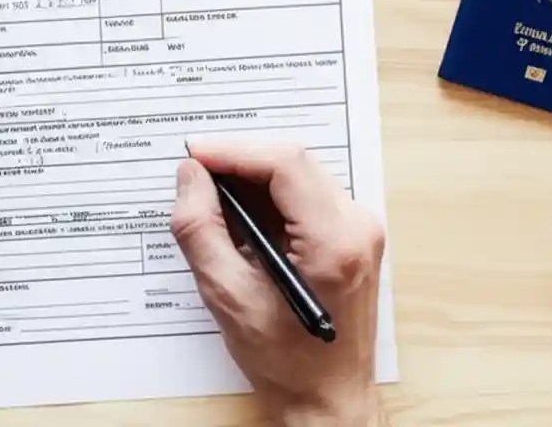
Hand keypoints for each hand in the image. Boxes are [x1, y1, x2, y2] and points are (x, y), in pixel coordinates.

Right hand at [171, 143, 386, 426]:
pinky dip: (271, 196)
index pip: (285, 164)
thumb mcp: (227, 297)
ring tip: (214, 198)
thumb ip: (202, 230)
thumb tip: (191, 177)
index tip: (195, 157)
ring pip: (300, 175)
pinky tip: (242, 216)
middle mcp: (358, 227)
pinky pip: (307, 196)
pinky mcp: (353, 238)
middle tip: (196, 176)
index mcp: (335, 242)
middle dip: (240, 161)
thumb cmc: (286, 362)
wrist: (327, 399)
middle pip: (294, 163)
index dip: (234, 151)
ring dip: (254, 177)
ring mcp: (360, 231)